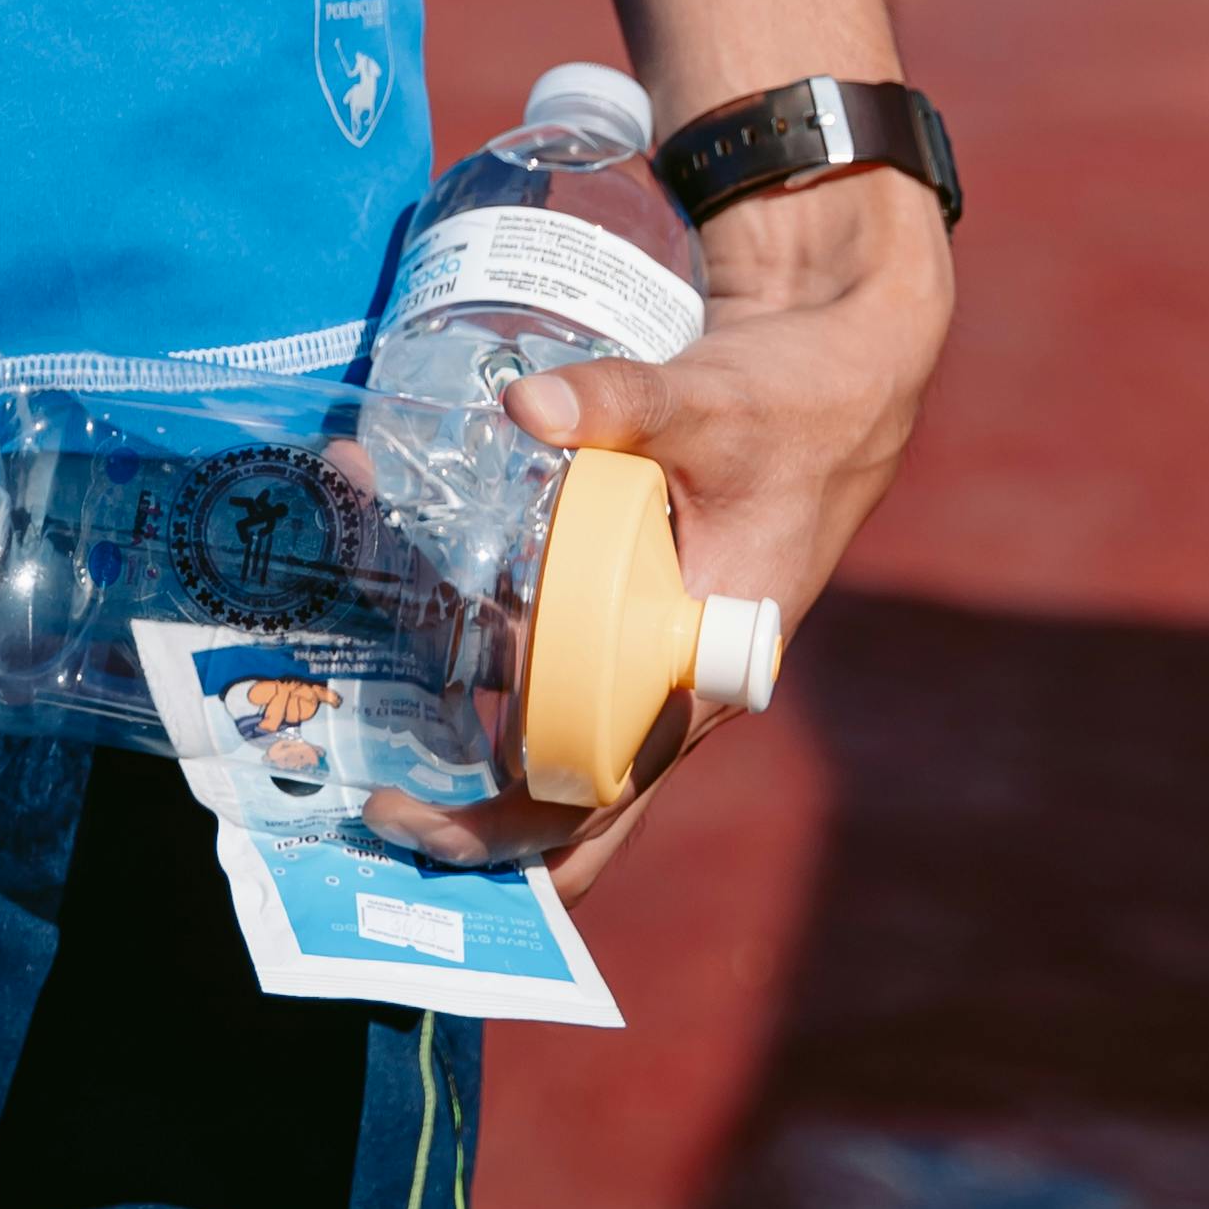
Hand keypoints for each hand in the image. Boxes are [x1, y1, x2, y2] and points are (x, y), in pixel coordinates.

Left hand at [368, 173, 955, 883]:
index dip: (499, 827)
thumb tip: (523, 408)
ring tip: (374, 683)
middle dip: (470, 808)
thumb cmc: (791, 411)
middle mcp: (674, 685)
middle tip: (369, 791)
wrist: (840, 382)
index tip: (407, 820)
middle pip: (566, 794)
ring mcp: (655, 651)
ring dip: (471, 715)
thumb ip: (618, 403)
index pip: (593, 796)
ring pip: (557, 727)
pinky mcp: (639, 608)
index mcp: (699, 676)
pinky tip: (428, 609)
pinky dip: (500, 647)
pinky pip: (566, 660)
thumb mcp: (707, 405)